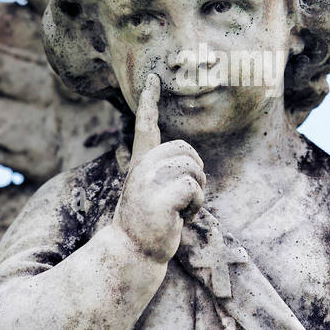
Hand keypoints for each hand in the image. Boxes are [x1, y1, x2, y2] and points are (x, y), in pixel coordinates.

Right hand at [113, 74, 205, 262]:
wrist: (132, 253)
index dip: (149, 100)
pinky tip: (181, 218)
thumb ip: (166, 172)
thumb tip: (193, 163)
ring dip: (196, 193)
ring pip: (193, 169)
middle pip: (186, 149)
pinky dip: (195, 205)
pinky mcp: (158, 198)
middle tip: (183, 197)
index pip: (145, 125)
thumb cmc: (150, 224)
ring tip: (179, 210)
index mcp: (141, 163)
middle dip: (196, 173)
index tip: (153, 77)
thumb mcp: (154, 192)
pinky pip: (193, 188)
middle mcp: (142, 167)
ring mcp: (148, 182)